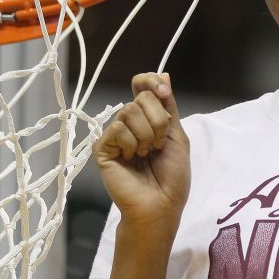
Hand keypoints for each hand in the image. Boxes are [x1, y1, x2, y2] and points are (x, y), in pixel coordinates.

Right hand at [94, 72, 190, 227]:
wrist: (161, 204)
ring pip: (128, 111)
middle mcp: (129, 123)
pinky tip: (131, 159)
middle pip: (140, 97)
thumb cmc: (172, 177)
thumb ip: (168, 105)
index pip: (142, 85)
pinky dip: (131, 144)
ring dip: (146, 135)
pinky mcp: (102, 148)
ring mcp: (115, 135)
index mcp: (147, 118)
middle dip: (158, 121)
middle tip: (159, 145)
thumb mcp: (176, 135)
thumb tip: (164, 74)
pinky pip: (116, 128)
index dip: (151, 82)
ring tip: (145, 154)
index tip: (164, 94)